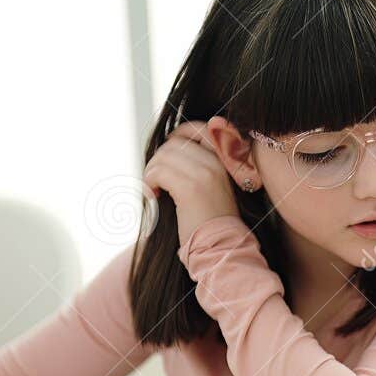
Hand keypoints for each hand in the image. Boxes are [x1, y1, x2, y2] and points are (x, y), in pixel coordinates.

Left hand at [144, 119, 239, 246]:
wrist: (222, 247)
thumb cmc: (213, 221)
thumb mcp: (213, 186)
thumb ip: (199, 165)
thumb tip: (167, 150)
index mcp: (226, 159)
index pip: (198, 127)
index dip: (178, 136)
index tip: (167, 155)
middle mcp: (217, 162)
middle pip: (175, 142)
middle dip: (159, 159)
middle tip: (157, 180)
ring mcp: (205, 173)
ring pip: (163, 156)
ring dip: (152, 172)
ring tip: (155, 189)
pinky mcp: (191, 188)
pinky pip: (159, 172)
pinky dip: (149, 183)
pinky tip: (154, 196)